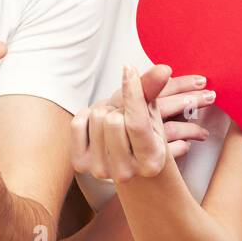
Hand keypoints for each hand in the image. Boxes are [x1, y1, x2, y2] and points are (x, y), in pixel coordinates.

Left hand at [73, 65, 204, 181]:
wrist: (128, 162)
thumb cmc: (144, 135)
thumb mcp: (152, 114)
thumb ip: (154, 91)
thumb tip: (163, 69)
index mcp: (151, 160)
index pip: (137, 122)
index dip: (133, 92)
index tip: (129, 69)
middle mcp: (126, 172)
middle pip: (112, 119)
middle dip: (119, 108)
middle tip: (124, 116)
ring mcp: (101, 171)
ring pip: (96, 118)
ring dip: (104, 111)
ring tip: (113, 123)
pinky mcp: (81, 164)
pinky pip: (78, 123)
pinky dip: (87, 117)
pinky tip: (97, 128)